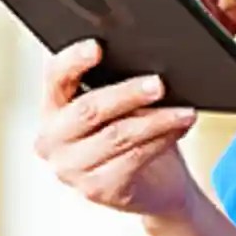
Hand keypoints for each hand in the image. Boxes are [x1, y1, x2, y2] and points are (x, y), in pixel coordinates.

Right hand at [34, 40, 201, 219]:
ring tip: (183, 110)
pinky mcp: (96, 189)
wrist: (153, 187)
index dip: (74, 59)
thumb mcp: (119, 104)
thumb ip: (115, 81)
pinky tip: (179, 128)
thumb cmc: (131, 132)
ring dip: (156, 119)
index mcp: (52, 108)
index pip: (55, 77)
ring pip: (117, 135)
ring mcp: (71, 168)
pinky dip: (161, 140)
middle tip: (159, 83)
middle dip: (127, 93)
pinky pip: (133, 158)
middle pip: (88, 109)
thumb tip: (143, 60)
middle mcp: (52, 140)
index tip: (97, 46)